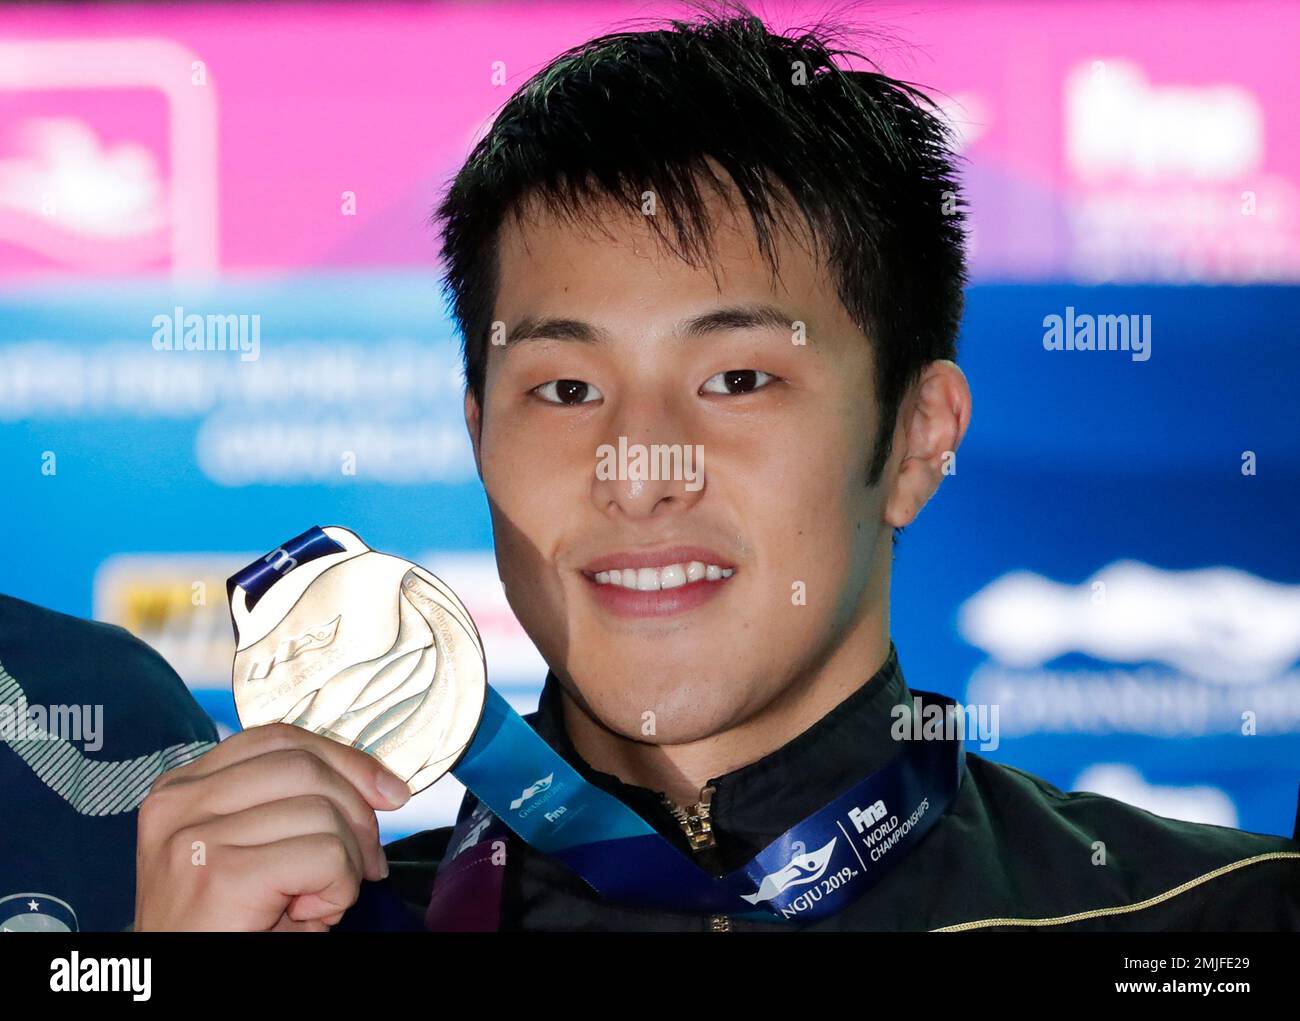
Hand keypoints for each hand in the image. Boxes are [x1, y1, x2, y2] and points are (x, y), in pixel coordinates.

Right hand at [133, 723, 410, 930]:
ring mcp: (194, 837)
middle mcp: (179, 804)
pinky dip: (338, 889)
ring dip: (347, 861)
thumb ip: (291, 803)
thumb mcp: (252, 849)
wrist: (177, 986)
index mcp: (184, 789)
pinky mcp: (219, 874)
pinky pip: (324, 855)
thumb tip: (381, 786)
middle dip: (357, 813)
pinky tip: (308, 915)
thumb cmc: (225, 925)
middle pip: (305, 767)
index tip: (388, 790)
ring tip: (319, 899)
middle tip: (364, 865)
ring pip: (321, 811)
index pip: (279, 739)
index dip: (345, 759)